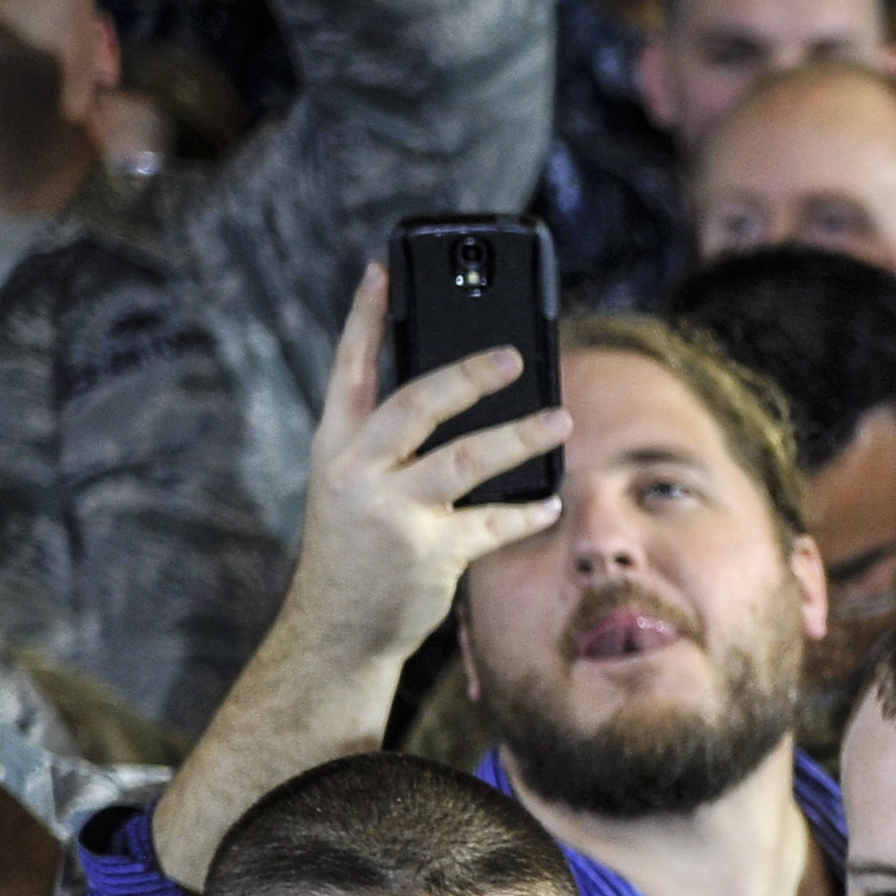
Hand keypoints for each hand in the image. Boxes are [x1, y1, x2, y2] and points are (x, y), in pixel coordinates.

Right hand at [272, 266, 569, 674]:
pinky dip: (527, 512)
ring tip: (560, 420)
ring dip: (521, 437)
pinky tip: (551, 502)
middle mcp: (357, 471)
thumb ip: (386, 442)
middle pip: (417, 404)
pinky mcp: (429, 552)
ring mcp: (392, 512)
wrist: (336, 626)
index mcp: (335, 445)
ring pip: (467, 460)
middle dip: (468, 374)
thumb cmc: (355, 547)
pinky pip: (493, 523)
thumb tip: (456, 394)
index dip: (365, 317)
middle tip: (515, 355)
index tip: (382, 269)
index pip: (348, 367)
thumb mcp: (351, 485)